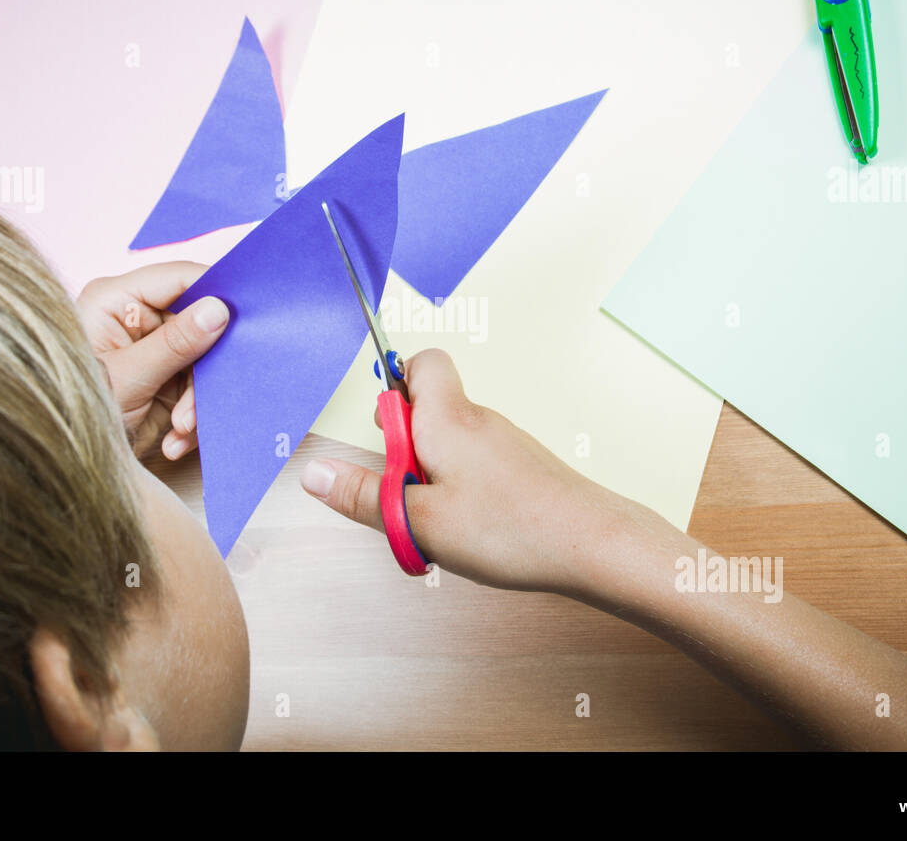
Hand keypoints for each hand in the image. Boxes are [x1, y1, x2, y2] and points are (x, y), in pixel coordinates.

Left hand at [76, 263, 227, 459]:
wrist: (58, 461)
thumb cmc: (72, 412)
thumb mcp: (128, 377)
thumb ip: (175, 343)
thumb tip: (219, 310)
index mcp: (117, 301)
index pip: (179, 278)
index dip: (216, 292)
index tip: (245, 318)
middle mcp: (137, 320)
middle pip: (198, 325)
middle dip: (205, 368)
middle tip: (206, 398)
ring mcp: (153, 351)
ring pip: (203, 363)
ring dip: (198, 402)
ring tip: (181, 429)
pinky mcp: (163, 382)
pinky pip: (196, 391)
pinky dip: (192, 419)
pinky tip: (175, 439)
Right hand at [299, 349, 630, 592]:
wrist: (592, 544)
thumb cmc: (511, 527)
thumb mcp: (419, 520)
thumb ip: (364, 496)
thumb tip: (314, 473)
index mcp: (446, 418)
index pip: (421, 362)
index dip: (394, 383)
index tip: (382, 429)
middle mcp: (477, 419)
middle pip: (427, 408)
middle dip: (403, 447)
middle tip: (403, 488)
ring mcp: (503, 443)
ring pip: (449, 443)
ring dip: (430, 475)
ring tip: (436, 522)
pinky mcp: (521, 468)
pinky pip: (474, 466)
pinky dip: (459, 490)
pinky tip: (469, 528)